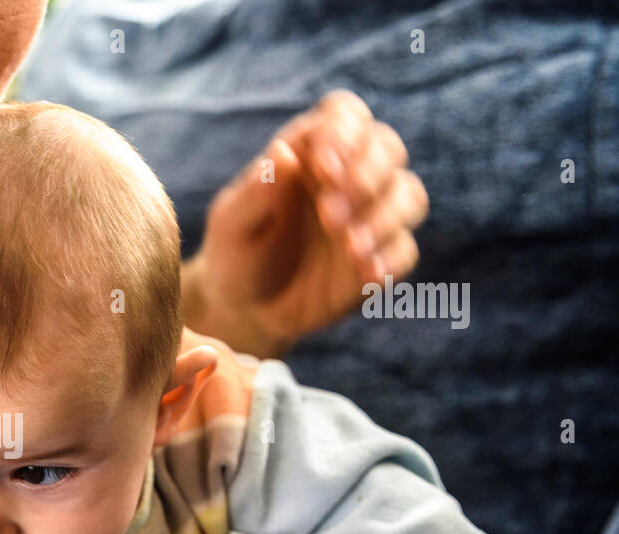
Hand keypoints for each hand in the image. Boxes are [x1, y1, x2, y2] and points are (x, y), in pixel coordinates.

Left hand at [188, 90, 428, 355]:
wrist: (246, 310)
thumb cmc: (235, 254)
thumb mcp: (232, 224)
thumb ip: (257, 191)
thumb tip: (285, 153)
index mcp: (310, 152)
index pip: (345, 115)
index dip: (344, 133)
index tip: (324, 169)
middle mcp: (348, 175)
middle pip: (388, 148)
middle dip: (367, 177)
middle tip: (329, 217)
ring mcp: (369, 215)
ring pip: (408, 195)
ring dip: (385, 218)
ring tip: (350, 248)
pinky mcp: (381, 256)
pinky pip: (406, 249)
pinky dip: (391, 259)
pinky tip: (367, 274)